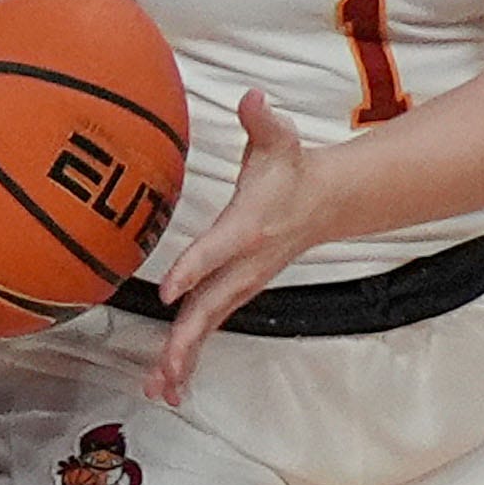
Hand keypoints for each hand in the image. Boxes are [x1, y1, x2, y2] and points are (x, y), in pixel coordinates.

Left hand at [146, 91, 323, 404]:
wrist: (324, 202)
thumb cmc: (292, 170)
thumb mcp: (280, 141)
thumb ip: (261, 120)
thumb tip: (251, 97)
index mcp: (248, 227)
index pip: (218, 250)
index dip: (194, 268)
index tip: (169, 289)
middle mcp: (244, 264)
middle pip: (212, 305)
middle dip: (187, 337)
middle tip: (163, 365)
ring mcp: (241, 284)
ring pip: (209, 325)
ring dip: (184, 358)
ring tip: (159, 387)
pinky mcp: (235, 294)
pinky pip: (209, 330)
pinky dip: (188, 360)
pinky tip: (166, 384)